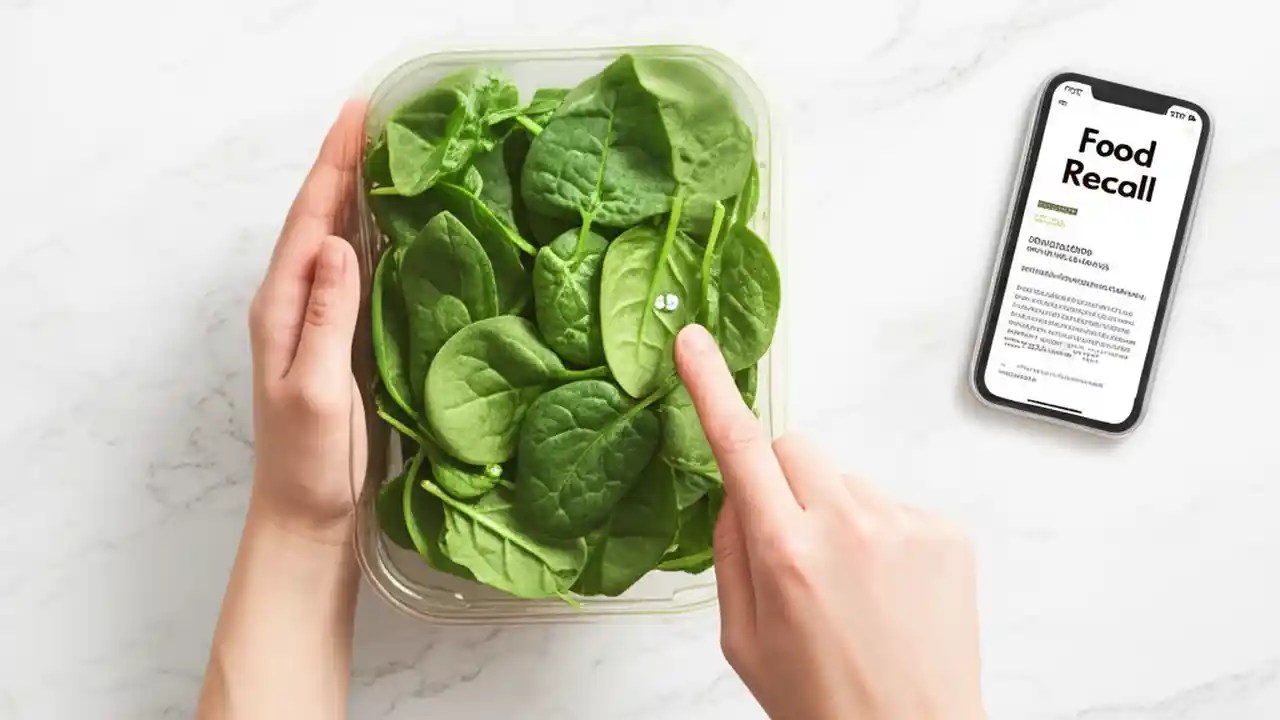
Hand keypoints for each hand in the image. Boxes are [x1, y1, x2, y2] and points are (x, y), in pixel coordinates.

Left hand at [247, 101, 366, 543]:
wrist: (307, 519)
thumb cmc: (309, 464)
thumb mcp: (315, 391)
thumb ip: (325, 318)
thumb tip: (339, 244)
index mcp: (282, 307)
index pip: (310, 221)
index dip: (334, 165)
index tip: (359, 114)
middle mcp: (295, 304)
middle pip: (320, 218)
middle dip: (345, 163)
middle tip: (380, 115)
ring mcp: (318, 322)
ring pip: (338, 239)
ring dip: (359, 192)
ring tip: (390, 150)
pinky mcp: (343, 340)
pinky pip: (358, 272)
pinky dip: (375, 235)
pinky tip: (397, 223)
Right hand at [675, 325, 984, 719]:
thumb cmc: (823, 702)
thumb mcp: (742, 638)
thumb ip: (730, 551)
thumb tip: (737, 493)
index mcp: (786, 554)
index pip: (739, 447)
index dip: (711, 387)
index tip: (694, 343)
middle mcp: (848, 526)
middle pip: (795, 447)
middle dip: (782, 480)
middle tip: (792, 544)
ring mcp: (904, 524)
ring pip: (844, 476)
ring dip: (835, 511)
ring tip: (850, 585)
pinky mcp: (944, 531)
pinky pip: (891, 502)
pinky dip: (880, 532)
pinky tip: (886, 588)